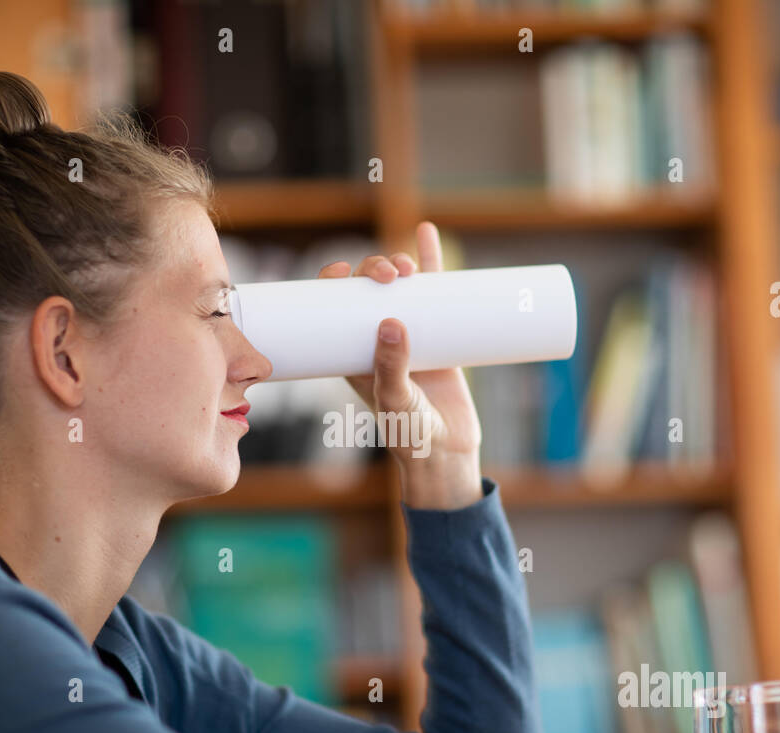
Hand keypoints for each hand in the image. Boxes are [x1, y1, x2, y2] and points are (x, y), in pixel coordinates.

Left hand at [315, 221, 482, 509]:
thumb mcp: (395, 400)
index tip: (338, 272)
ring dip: (400, 264)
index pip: (332, 307)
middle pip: (368, 290)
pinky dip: (432, 260)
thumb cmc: (410, 433)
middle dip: (372, 271)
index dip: (331, 283)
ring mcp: (411, 333)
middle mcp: (378, 339)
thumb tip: (389, 321)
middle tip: (389, 275)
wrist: (449, 453)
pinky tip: (427, 233)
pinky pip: (436, 290)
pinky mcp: (441, 333)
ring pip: (400, 286)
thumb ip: (390, 366)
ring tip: (408, 264)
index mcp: (352, 353)